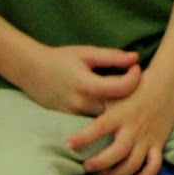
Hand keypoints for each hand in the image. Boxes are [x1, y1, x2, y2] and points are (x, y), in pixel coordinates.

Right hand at [19, 44, 140, 116]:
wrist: (32, 72)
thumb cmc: (61, 59)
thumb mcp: (87, 53)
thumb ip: (112, 57)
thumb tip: (135, 58)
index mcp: (87, 85)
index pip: (120, 88)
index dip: (134, 78)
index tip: (136, 68)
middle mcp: (82, 104)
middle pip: (117, 106)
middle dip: (132, 96)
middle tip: (141, 84)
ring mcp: (76, 115)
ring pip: (107, 117)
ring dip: (120, 107)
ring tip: (131, 94)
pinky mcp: (73, 120)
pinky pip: (96, 120)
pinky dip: (108, 113)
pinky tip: (116, 104)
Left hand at [67, 64, 173, 174]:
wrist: (167, 82)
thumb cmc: (136, 87)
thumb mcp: (116, 92)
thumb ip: (98, 103)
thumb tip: (76, 111)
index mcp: (120, 114)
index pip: (98, 128)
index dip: (83, 138)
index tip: (68, 145)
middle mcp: (133, 128)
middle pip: (116, 153)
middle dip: (99, 164)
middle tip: (86, 166)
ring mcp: (146, 138)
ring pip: (132, 164)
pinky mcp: (158, 143)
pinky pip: (154, 165)